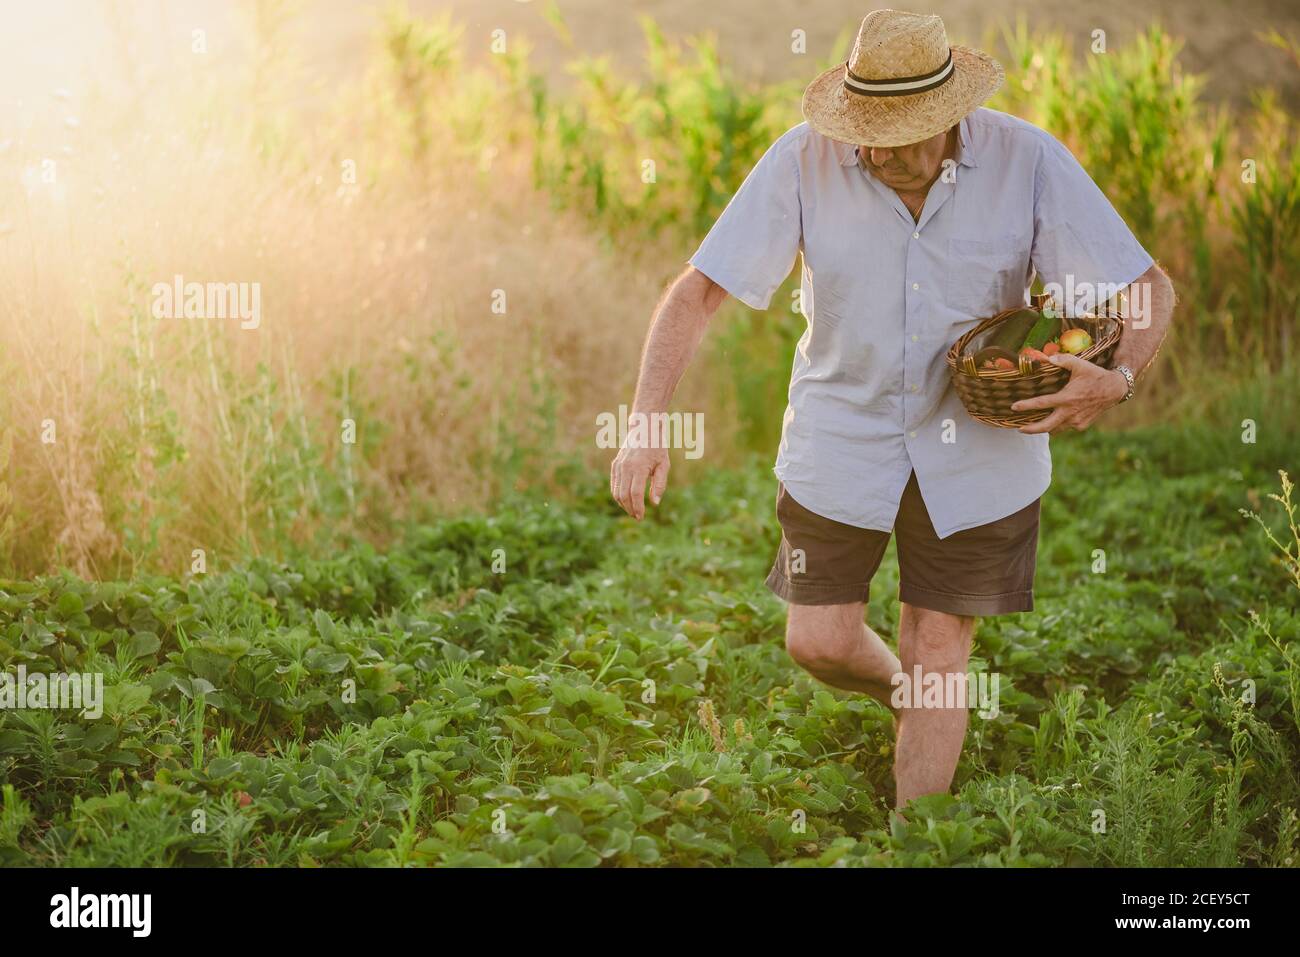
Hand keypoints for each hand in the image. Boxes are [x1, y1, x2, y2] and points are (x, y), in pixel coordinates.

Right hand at [610, 442, 668, 519]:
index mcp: (639, 467)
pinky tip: (626, 501)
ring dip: (623, 504)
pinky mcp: (615, 465)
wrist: (644, 428)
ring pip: (616, 491)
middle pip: (624, 495)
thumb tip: (654, 503)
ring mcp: (618, 466)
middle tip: (637, 517)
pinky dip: (618, 495)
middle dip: (630, 509)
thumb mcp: (664, 465)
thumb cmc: (657, 447)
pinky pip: (614, 484)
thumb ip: (659, 484)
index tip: (641, 517)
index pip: (635, 494)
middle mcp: (626, 467)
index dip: (638, 507)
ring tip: (632, 511)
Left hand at [1012, 353, 1128, 434]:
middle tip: (1019, 428)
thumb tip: (1047, 358)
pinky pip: (1065, 427)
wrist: (1115, 389)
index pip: (1042, 403)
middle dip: (1031, 429)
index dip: (1026, 406)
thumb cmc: (1095, 375)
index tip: (1013, 407)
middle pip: (1046, 426)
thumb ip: (1063, 360)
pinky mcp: (1082, 425)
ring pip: (1055, 429)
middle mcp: (1070, 412)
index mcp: (1067, 398)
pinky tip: (1054, 419)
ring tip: (1033, 425)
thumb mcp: (1080, 364)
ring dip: (1044, 427)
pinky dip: (1058, 425)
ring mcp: (1077, 421)